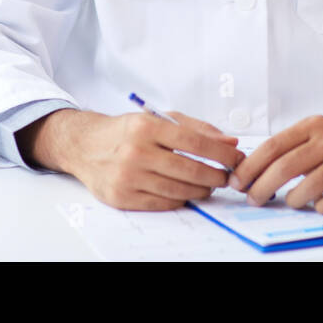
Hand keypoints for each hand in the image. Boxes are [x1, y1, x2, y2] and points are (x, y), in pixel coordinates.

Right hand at [25, 108, 245, 210]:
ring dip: (201, 190)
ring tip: (209, 185)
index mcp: (146, 127)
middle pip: (189, 170)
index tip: (236, 159)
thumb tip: (230, 143)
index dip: (221, 153)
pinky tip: (186, 192)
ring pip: (179, 190)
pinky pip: (163, 203)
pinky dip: (180, 199)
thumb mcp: (159, 119)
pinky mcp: (122, 197)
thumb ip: (196, 129)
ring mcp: (127, 177)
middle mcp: (135, 151)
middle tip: (227, 177)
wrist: (86, 146)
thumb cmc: (128, 131)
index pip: (194, 142)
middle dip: (216, 176)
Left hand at [227, 115, 322, 213]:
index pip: (273, 145)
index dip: (251, 166)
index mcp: (313, 126)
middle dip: (263, 186)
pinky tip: (317, 205)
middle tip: (254, 199)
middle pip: (286, 166)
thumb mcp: (318, 133)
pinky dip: (320, 206)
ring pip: (310, 184)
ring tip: (288, 202)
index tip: (238, 182)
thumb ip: (291, 147)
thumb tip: (253, 170)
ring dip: (292, 199)